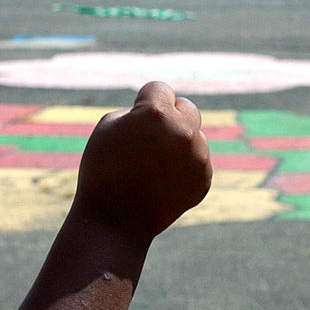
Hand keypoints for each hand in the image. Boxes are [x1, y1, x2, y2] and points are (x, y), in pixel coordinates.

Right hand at [73, 81, 211, 239]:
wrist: (116, 219)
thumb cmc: (104, 169)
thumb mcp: (110, 126)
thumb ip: (141, 111)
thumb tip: (165, 110)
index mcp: (157, 114)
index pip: (160, 89)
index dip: (145, 102)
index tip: (136, 118)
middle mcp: (184, 132)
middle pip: (187, 108)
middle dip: (171, 116)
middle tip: (151, 135)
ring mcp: (198, 157)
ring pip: (195, 136)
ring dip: (179, 143)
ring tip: (153, 165)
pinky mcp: (205, 179)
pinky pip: (198, 162)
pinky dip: (184, 167)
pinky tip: (163, 182)